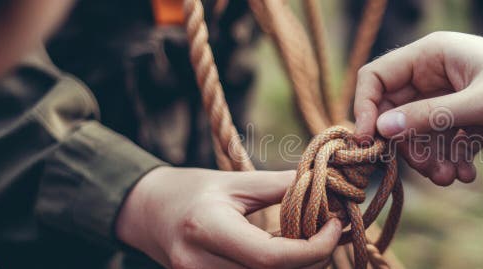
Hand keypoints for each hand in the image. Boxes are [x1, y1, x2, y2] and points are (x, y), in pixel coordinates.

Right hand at [115, 167, 341, 268]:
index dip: (313, 249)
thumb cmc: (192, 190)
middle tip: (330, 232)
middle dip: (313, 260)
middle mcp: (200, 265)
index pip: (271, 258)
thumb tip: (328, 186)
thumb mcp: (236, 181)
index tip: (336, 225)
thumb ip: (280, 186)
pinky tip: (290, 256)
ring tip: (312, 243)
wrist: (147, 212)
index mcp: (207, 229)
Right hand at [354, 32, 482, 183]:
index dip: (365, 108)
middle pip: (396, 112)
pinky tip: (466, 173)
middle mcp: (435, 74)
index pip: (378, 77)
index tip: (369, 142)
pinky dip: (449, 158)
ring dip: (430, 158)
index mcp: (432, 55)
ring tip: (450, 177)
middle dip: (408, 145)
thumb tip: (381, 128)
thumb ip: (430, 116)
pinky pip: (442, 141)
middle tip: (428, 170)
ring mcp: (450, 96)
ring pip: (419, 132)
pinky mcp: (465, 116)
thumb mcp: (481, 104)